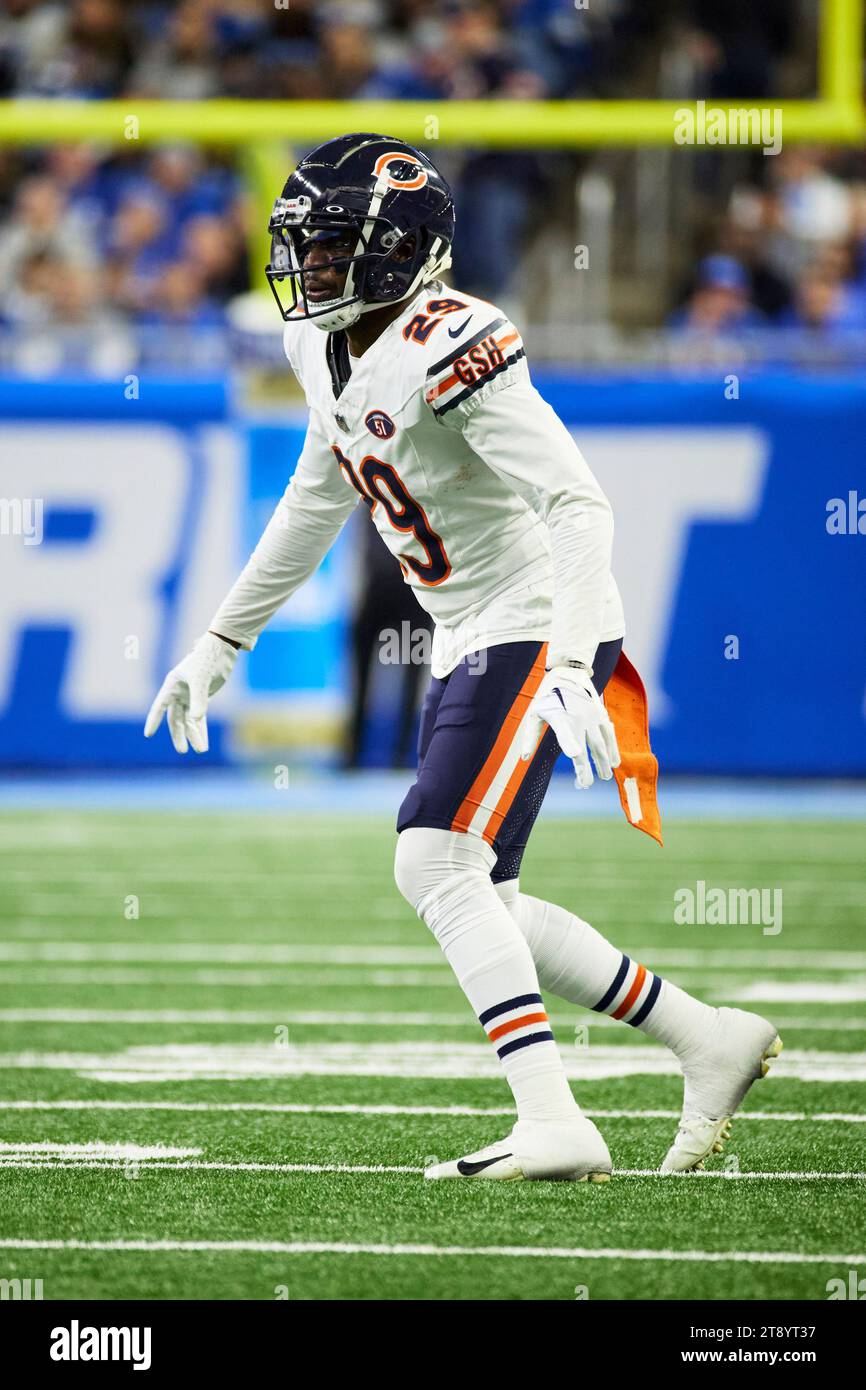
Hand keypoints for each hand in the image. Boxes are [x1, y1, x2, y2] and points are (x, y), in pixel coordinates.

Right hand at [144, 632, 237, 753]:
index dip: (154, 720)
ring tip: (201, 750)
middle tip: (182, 751)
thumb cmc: (207, 661)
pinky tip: (203, 742)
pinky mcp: (202, 699)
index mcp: (172, 686)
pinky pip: (199, 718)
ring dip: (194, 735)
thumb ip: (198, 699)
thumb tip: (195, 719)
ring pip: (188, 721)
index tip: (148, 734)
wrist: (221, 651)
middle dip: (179, 735)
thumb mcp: (201, 680)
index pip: (159, 706)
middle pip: (175, 719)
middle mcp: (178, 693)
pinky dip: (201, 729)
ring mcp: (190, 697)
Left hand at [520, 664, 619, 788]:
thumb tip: (524, 759)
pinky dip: (613, 748)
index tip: (575, 755)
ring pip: (601, 743)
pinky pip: (609, 734)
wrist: (570, 672)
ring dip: (604, 761)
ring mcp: (592, 716)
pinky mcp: (601, 714)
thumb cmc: (548, 697)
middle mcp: (579, 717)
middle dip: (587, 767)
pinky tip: (615, 762)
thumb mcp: (535, 713)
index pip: (566, 735)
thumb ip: (530, 736)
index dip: (571, 745)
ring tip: (605, 777)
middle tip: (585, 784)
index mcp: (561, 717)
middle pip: (586, 746)